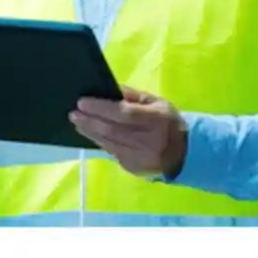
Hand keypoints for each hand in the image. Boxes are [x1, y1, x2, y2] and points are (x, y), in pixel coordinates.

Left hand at [70, 87, 187, 178]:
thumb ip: (132, 95)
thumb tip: (108, 89)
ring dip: (90, 133)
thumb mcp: (156, 102)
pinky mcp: (134, 169)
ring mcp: (141, 157)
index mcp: (157, 120)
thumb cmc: (167, 122)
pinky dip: (100, 143)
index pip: (124, 114)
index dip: (101, 108)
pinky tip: (91, 134)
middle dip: (89, 121)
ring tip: (78, 122)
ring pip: (109, 144)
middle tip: (73, 113)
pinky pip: (112, 153)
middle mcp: (149, 141)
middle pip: (112, 131)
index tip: (82, 102)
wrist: (184, 153)